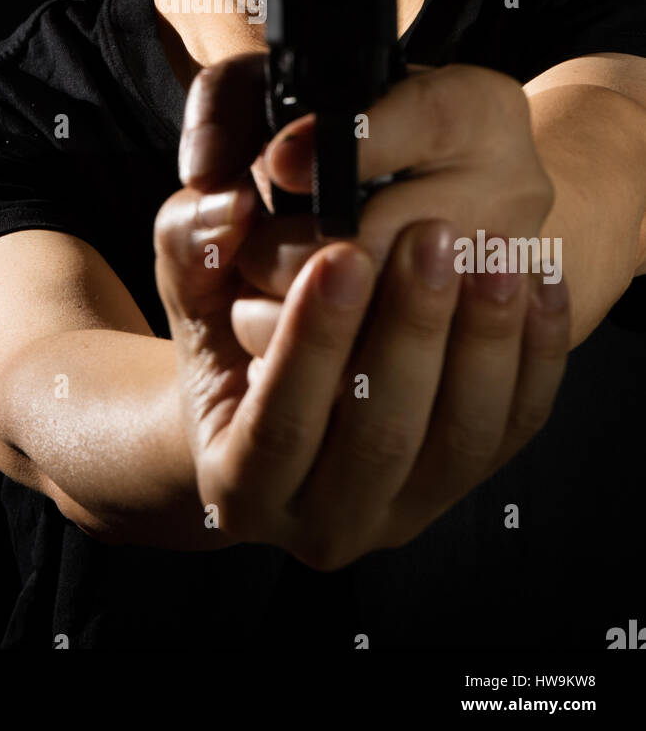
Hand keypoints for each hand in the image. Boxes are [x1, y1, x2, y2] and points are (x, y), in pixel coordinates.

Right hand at [154, 55, 568, 569]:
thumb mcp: (189, 292)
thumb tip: (231, 208)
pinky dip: (535, 358)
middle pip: (380, 436)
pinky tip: (540, 282)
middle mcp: (324, 522)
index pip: (280, 421)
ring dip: (484, 344)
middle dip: (411, 329)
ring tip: (496, 255)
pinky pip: (512, 430)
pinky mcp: (460, 487)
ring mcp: (402, 512)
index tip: (343, 253)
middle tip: (433, 237)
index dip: (314, 339)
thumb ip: (192, 244)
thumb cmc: (222, 340)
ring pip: (459, 441)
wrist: (262, 408)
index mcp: (241, 484)